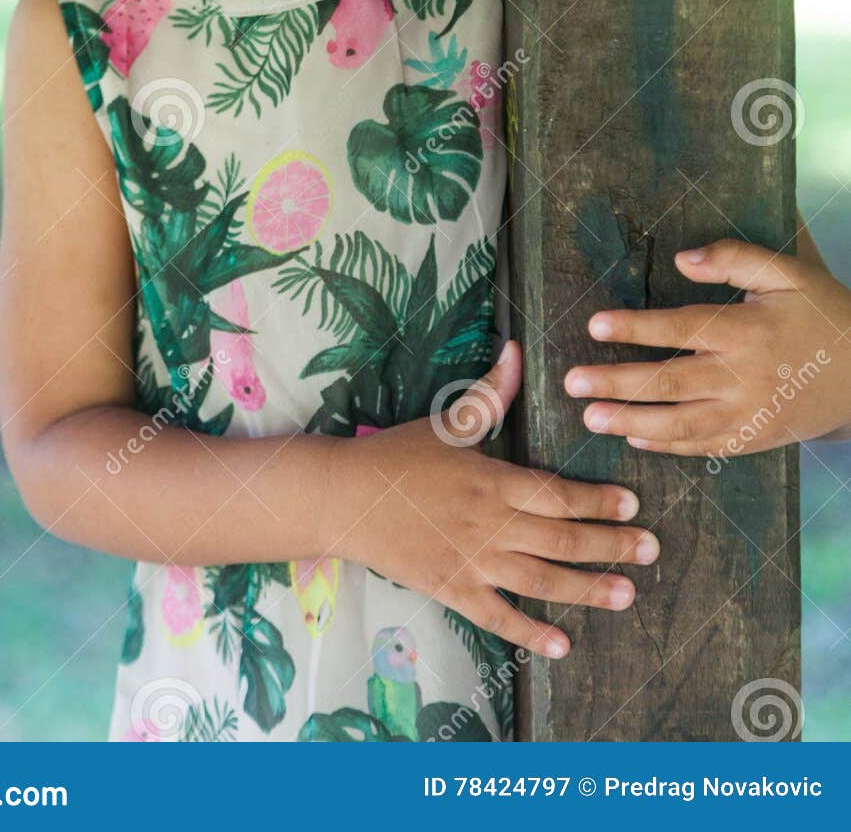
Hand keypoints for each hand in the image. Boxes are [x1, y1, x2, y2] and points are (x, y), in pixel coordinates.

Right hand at [333, 339, 660, 658]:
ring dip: (588, 589)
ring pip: (541, 581)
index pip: (558, 494)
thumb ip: (489, 394)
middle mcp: (490, 524)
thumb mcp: (446, 423)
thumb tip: (515, 351)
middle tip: (652, 550)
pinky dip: (531, 633)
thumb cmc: (397, 456)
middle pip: (562, 539)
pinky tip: (563, 645)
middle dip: (612, 545)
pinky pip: (499, 617)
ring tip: (627, 594)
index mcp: (492, 480)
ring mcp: (472, 562)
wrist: (345, 499)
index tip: (634, 504)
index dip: (600, 501)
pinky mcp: (452, 590)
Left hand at [563, 235, 850, 456]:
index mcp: (745, 331)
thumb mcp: (788, 273)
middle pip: (670, 382)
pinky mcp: (753, 439)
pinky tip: (634, 438)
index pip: (680, 329)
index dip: (636, 328)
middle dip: (617, 383)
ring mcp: (747, 414)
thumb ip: (734, 259)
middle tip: (573, 383)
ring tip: (590, 418)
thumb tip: (681, 259)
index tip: (595, 325)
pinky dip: (668, 446)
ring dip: (632, 421)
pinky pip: (704, 447)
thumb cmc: (821, 315)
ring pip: (681, 423)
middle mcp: (742, 377)